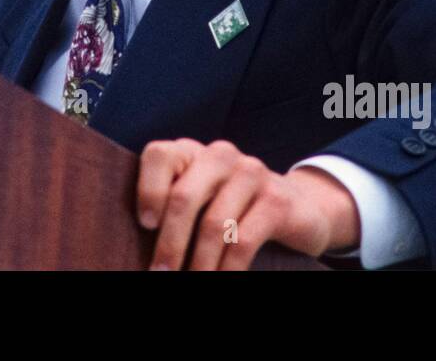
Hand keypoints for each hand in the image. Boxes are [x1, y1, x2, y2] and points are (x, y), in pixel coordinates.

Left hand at [136, 138, 359, 269]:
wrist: (298, 207)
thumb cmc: (232, 209)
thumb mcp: (202, 199)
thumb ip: (173, 208)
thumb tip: (137, 247)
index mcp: (192, 152)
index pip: (159, 155)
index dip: (148, 189)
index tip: (145, 225)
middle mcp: (220, 155)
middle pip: (184, 197)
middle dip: (169, 244)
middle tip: (159, 275)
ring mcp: (251, 173)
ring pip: (213, 225)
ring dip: (198, 265)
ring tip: (190, 284)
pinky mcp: (276, 200)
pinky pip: (242, 242)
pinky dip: (226, 270)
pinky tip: (219, 282)